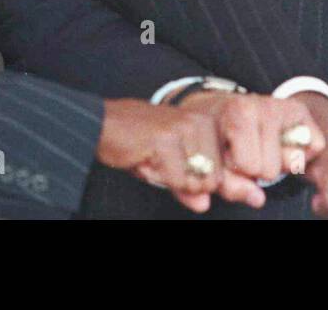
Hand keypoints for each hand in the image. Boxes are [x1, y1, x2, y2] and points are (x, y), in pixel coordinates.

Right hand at [96, 98, 263, 212]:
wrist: (104, 124)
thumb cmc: (139, 145)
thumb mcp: (171, 168)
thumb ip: (193, 186)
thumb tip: (205, 206)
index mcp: (208, 125)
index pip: (223, 175)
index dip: (199, 182)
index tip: (177, 164)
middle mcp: (202, 122)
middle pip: (213, 182)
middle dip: (185, 182)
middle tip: (162, 161)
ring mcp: (185, 128)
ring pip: (198, 182)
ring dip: (171, 179)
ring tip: (154, 158)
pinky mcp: (167, 138)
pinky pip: (177, 179)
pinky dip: (159, 177)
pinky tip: (145, 157)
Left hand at [177, 91, 326, 190]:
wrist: (227, 110)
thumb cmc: (220, 141)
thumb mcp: (216, 163)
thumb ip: (230, 185)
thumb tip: (258, 199)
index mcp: (231, 113)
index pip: (247, 166)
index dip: (238, 171)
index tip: (229, 155)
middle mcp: (253, 104)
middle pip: (267, 169)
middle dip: (257, 169)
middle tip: (248, 152)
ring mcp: (277, 103)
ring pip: (292, 161)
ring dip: (279, 162)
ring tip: (262, 147)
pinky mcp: (298, 108)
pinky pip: (315, 145)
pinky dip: (303, 153)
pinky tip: (282, 143)